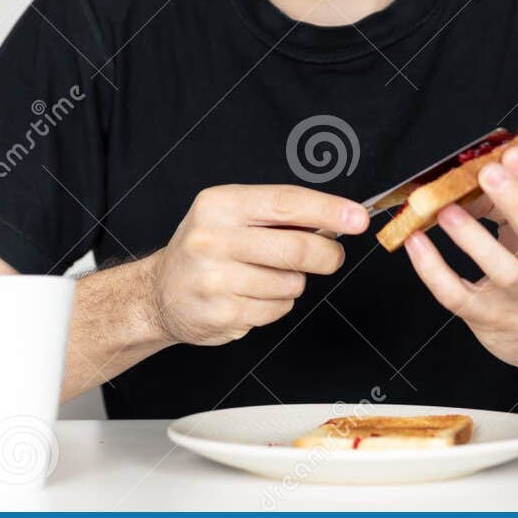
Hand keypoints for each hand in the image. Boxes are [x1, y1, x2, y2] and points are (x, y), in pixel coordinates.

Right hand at [146, 184, 366, 346]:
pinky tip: (253, 296)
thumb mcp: (231, 215)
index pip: (286, 202)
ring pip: (292, 282)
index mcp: (219, 204)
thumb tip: (337, 218)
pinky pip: (277, 309)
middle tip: (332, 256)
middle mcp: (212, 239)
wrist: (159, 293)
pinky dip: (277, 304)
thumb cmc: (206, 248)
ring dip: (294, 282)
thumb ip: (278, 214)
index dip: (328, 210)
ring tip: (267, 276)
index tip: (358, 217)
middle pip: (296, 247)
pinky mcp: (222, 314)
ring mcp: (216, 279)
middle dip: (327, 254)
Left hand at [402, 144, 517, 377]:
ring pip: (501, 270)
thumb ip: (516, 206)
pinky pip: (458, 296)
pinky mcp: (488, 317)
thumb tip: (476, 169)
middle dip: (517, 202)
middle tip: (489, 172)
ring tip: (447, 210)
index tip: (514, 152)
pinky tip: (416, 243)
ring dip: (473, 238)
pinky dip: (433, 270)